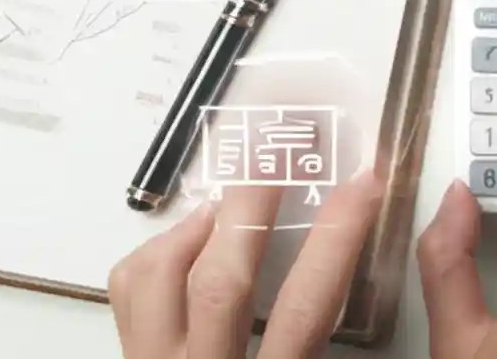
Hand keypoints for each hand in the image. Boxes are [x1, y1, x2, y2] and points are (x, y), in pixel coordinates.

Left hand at [108, 168, 382, 358]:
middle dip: (255, 207)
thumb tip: (353, 278)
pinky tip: (188, 242)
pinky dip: (159, 251)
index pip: (307, 304)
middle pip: (222, 279)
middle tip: (280, 157)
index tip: (366, 185)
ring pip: (158, 280)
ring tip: (229, 200)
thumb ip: (327, 349)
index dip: (339, 236)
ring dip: (197, 226)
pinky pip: (131, 294)